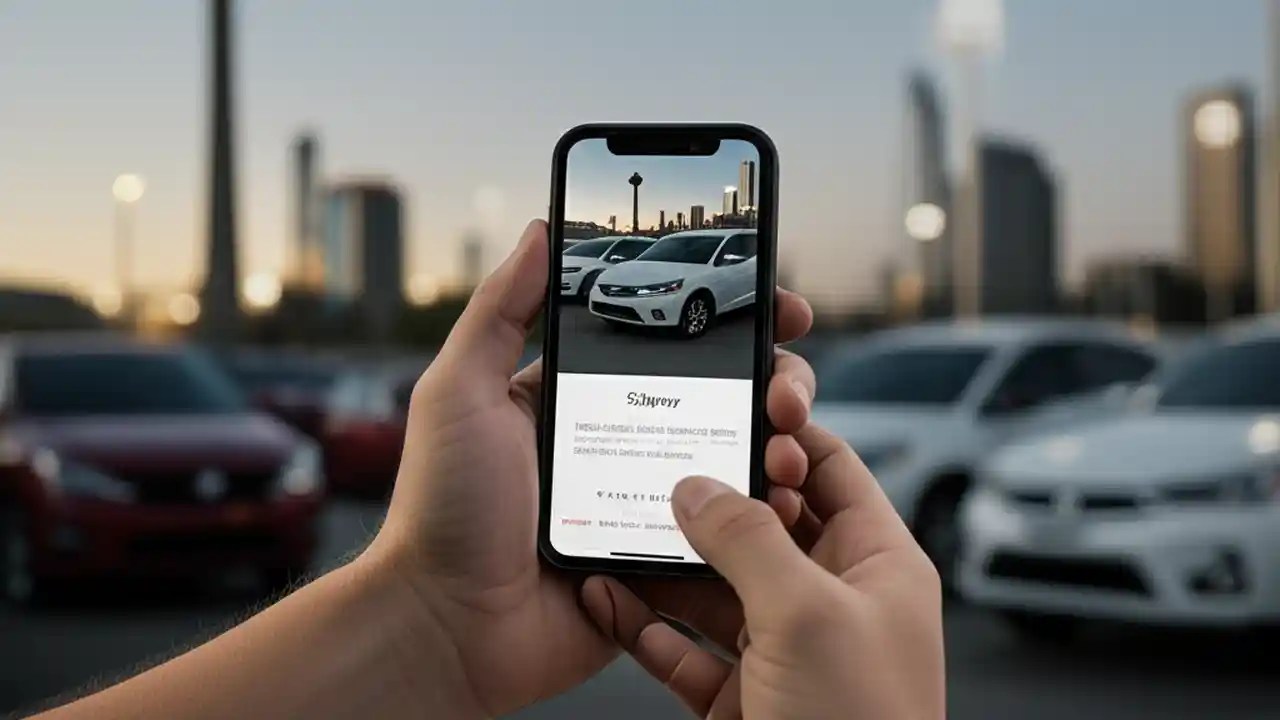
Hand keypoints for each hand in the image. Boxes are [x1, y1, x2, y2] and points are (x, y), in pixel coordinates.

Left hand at [362, 220, 817, 716]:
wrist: (449, 626)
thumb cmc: (444, 509)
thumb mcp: (460, 391)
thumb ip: (499, 311)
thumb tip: (541, 229)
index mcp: (580, 400)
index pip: (669, 348)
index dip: (727, 323)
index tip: (775, 303)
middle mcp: (620, 445)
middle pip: (719, 400)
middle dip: (772, 383)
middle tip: (786, 390)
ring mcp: (645, 504)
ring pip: (733, 463)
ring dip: (774, 445)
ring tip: (783, 445)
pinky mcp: (660, 562)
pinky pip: (726, 534)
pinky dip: (759, 515)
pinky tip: (778, 500)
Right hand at [581, 430, 945, 717]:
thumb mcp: (805, 613)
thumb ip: (747, 539)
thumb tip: (698, 486)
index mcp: (876, 565)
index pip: (829, 470)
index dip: (779, 435)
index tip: (723, 410)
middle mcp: (833, 603)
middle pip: (762, 527)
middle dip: (706, 503)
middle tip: (654, 471)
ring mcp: (787, 652)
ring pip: (716, 589)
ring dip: (664, 567)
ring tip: (615, 532)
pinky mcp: (746, 699)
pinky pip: (690, 649)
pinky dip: (648, 629)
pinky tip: (610, 603)